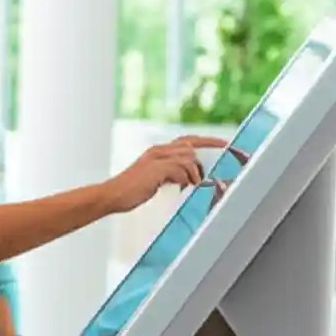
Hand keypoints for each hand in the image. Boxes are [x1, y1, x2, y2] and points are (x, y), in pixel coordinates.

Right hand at [102, 136, 226, 213]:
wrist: (113, 195)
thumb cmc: (132, 190)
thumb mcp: (155, 179)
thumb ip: (171, 174)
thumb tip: (188, 177)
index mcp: (158, 151)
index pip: (187, 140)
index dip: (206, 141)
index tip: (223, 143)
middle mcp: (158, 151)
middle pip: (191, 144)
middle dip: (208, 150)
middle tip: (218, 161)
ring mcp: (157, 158)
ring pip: (188, 156)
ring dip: (194, 173)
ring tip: (192, 185)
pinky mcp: (156, 168)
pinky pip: (181, 168)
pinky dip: (186, 178)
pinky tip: (182, 186)